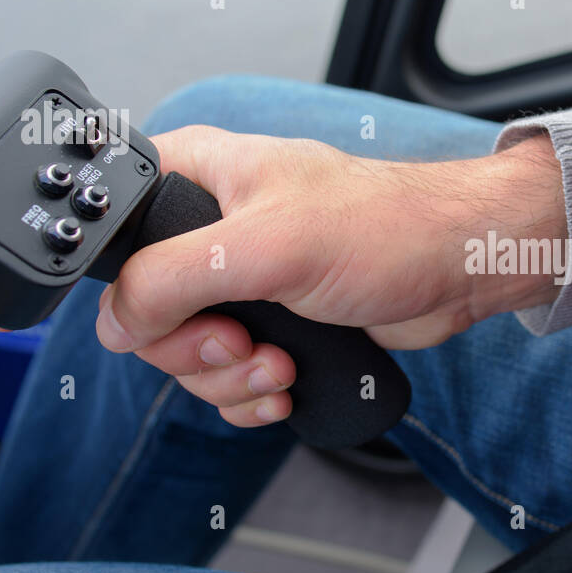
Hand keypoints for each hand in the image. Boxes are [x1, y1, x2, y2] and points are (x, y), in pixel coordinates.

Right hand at [94, 125, 565, 426]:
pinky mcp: (274, 325)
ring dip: (231, 379)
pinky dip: (252, 395)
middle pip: (148, 313)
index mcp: (196, 177)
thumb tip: (116, 322)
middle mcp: (211, 228)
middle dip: (195, 349)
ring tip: (279, 366)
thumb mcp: (265, 246)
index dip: (128, 284)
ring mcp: (243, 282)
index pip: (114, 231)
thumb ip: (172, 278)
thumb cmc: (386, 227)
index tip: (169, 311)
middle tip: (242, 342)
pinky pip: (229, 378)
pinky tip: (286, 385)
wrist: (457, 268)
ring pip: (188, 356)